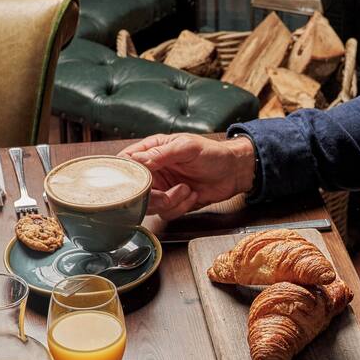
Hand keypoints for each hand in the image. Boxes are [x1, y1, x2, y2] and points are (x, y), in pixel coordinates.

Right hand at [118, 133, 255, 221]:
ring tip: (187, 189)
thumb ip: (161, 153)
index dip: (127, 174)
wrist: (233, 172)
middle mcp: (154, 171)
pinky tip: (193, 195)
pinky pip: (167, 213)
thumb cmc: (213, 153)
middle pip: (135, 190)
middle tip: (165, 193)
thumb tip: (138, 160)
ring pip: (150, 205)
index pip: (126, 162)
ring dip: (170, 201)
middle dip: (151, 196)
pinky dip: (181, 207)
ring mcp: (162, 188)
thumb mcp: (187, 147)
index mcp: (152, 151)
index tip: (138, 181)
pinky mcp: (173, 202)